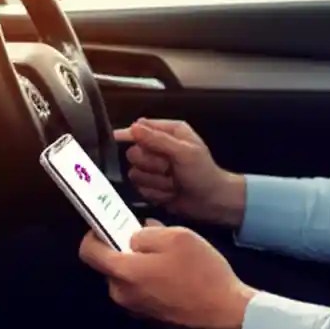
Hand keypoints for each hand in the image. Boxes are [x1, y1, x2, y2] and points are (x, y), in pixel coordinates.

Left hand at [79, 219, 256, 328]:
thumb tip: (135, 236)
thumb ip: (147, 233)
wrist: (225, 315)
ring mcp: (138, 309)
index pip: (89, 251)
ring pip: (129, 278)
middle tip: (154, 238)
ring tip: (173, 257)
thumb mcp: (176, 237)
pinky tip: (179, 275)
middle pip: (111, 265)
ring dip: (143, 265)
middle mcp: (124, 295)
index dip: (95, 233)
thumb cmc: (201, 274)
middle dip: (126, 248)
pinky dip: (153, 280)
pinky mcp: (153, 318)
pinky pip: (144, 291)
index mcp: (124, 273)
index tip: (109, 223)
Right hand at [114, 119, 246, 227]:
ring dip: (157, 182)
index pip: (141, 128)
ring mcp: (154, 168)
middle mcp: (160, 147)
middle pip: (134, 153)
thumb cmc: (203, 173)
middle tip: (170, 169)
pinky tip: (171, 192)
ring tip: (174, 182)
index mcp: (170, 132)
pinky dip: (157, 193)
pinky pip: (140, 189)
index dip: (130, 134)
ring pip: (136, 173)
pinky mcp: (151, 185)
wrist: (211, 201)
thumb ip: (158, 139)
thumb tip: (134, 127)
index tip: (118, 137)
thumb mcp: (183, 152)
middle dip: (152, 165)